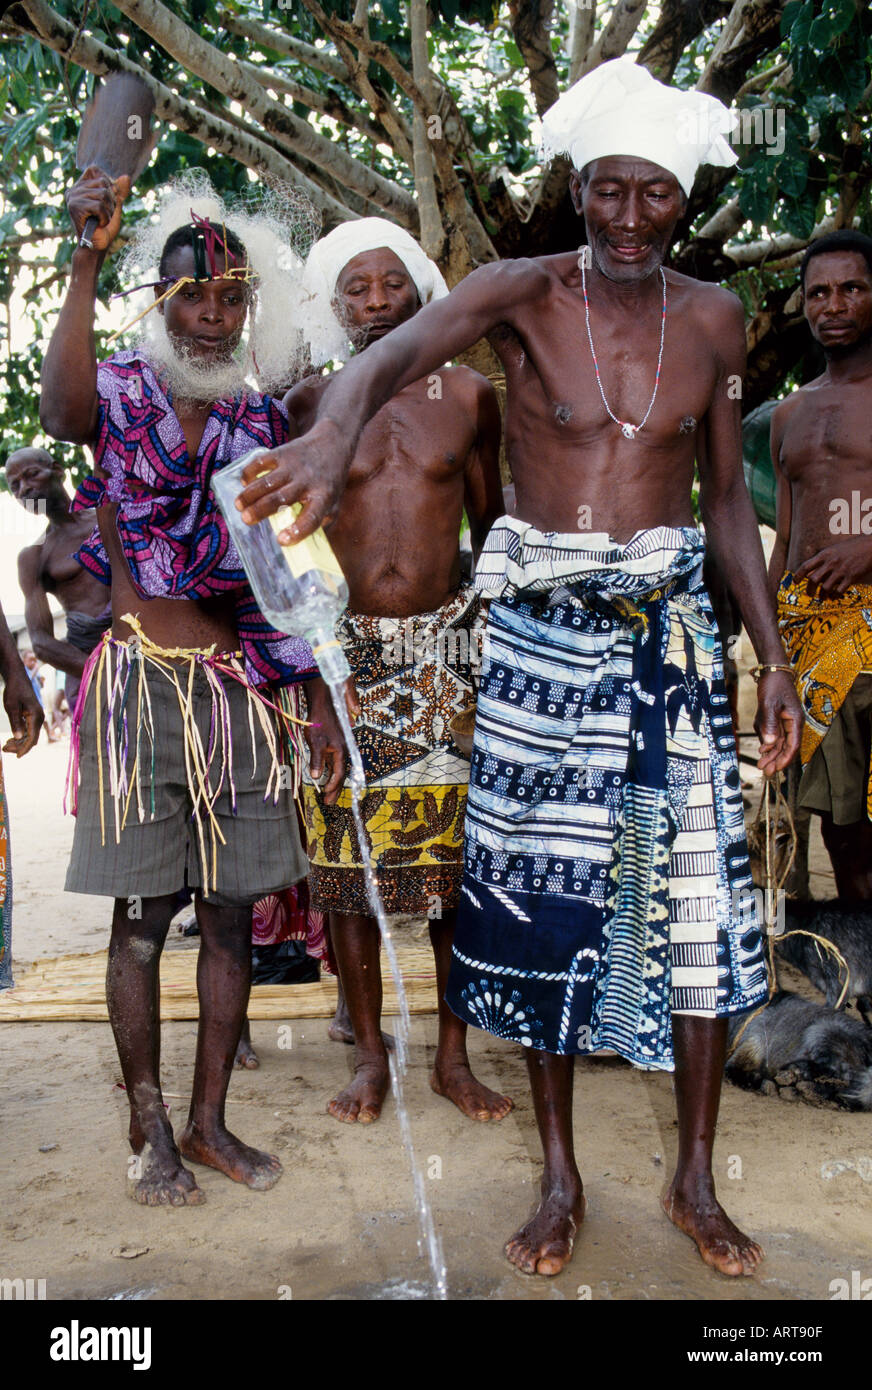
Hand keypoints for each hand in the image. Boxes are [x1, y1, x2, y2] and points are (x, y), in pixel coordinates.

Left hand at [2, 670, 43, 755]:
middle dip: (19, 746)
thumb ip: (16, 722)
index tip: (16, 757)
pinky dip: (20, 736)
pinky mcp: (32, 716)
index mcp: (36, 716)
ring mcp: (36, 717)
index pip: (32, 738)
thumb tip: (18, 737)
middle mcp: (39, 718)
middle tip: (3, 749)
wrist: (17, 677)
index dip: (24, 748)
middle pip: (31, 739)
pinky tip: (11, 739)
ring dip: (19, 742)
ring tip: (5, 746)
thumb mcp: (11, 706)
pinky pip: (28, 730)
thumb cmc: (14, 690)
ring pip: (30, 735)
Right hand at [66, 168, 130, 252]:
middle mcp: (74, 190)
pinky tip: (99, 224)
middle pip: (102, 182)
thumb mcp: (114, 206)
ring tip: (102, 220)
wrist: (97, 247)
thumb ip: (119, 191)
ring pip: (102, 194)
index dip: (107, 182)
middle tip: (105, 213)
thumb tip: (126, 177)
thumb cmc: (104, 228)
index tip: (107, 199)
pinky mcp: (75, 208)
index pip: (95, 169)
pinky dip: (105, 217)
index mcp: (80, 187)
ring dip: (108, 210)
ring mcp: (72, 198)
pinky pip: (99, 206)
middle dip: (111, 200)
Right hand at [236, 419, 351, 541]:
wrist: (331, 444)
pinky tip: (244, 483)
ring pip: (267, 482)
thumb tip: (304, 550)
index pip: (312, 517)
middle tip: (246, 520)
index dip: (297, 530)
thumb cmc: (330, 482)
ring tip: (239, 505)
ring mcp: (294, 467)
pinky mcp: (282, 453)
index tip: (282, 540)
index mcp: (324, 498)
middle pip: (281, 499)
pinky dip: (250, 472)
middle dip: (261, 510)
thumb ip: (321, 524)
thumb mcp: (334, 504)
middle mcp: (308, 482)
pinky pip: (261, 462)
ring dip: (250, 494)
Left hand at [304, 675, 360, 803]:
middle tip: (329, 802)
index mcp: (341, 751)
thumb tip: (316, 777)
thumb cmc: (319, 720)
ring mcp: (342, 745)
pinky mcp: (337, 740)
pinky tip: (326, 773)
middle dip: (335, 788)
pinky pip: (337, 759)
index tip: (326, 797)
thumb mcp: (315, 741)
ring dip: (334, 780)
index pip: (338, 774)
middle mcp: (344, 749)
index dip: (333, 787)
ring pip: (340, 766)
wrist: (324, 700)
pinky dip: (332, 770)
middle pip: (342, 773)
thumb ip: (317, 760)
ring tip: (328, 792)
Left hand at [753, 670, 802, 774]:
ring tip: (761, 764)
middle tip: (766, 771)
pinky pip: (773, 734)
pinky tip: (762, 750)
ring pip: (779, 743)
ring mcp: (785, 722)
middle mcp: (792, 723)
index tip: (777, 768)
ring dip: (771, 753)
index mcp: (795, 720)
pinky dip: (768, 742)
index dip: (785, 758)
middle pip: (786, 747)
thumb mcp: (770, 704)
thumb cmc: (774, 685)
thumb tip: (770, 743)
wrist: (773, 672)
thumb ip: (770, 724)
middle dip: (776, 759)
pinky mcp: (778, 719)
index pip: (793, 745)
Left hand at [795, 538, 871, 597]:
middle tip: (810, 594)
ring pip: (825, 588)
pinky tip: (834, 596)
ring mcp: (841, 570)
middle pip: (813, 579)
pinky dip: (835, 596)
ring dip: (822, 595)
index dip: (798, 575)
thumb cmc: (851, 548)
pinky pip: (839, 591)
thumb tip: (810, 573)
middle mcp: (831, 563)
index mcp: (825, 554)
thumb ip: (822, 560)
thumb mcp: (833, 550)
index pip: (806, 566)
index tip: (795, 582)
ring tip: (823, 597)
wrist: (870, 546)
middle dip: (809, 590)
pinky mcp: (851, 577)